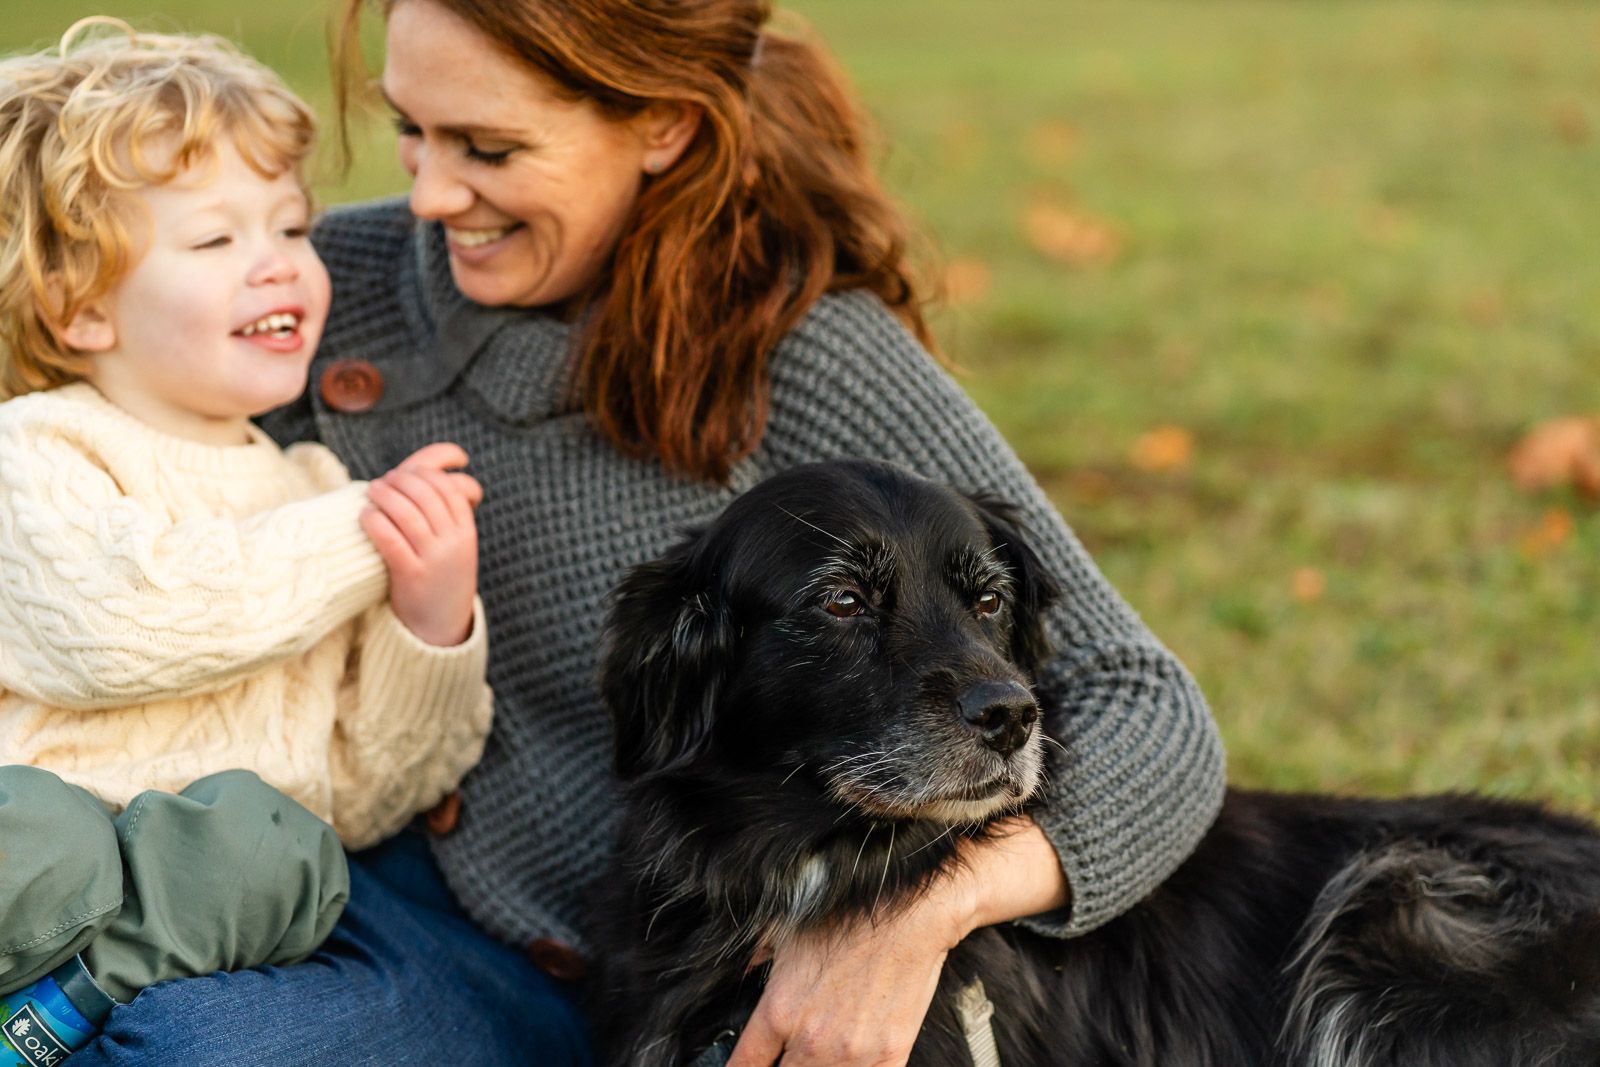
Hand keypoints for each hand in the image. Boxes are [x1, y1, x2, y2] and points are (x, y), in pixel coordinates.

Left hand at [361, 443, 482, 645]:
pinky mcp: (411, 575)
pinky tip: (366, 516)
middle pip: (425, 496)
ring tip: (371, 492)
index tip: (406, 473)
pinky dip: (375, 522)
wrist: (441, 626)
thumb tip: (430, 475)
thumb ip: (447, 516)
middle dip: (401, 481)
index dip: (425, 475)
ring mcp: (434, 560)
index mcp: (466, 533)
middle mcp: (454, 544)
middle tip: (383, 481)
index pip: (447, 489)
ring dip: (385, 496)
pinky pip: (390, 539)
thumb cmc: (442, 577)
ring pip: (406, 513)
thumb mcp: (457, 546)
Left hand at [726, 874, 978, 1066]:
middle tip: (787, 1050)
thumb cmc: (848, 915)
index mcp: (778, 1012)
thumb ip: (757, 961)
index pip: (744, 1065)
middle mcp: (810, 1041)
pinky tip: (852, 1057)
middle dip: (782, 1064)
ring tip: (821, 1050)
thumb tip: (743, 974)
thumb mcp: (784, 930)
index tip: (743, 1065)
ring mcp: (852, 1055)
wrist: (909, 912)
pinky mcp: (889, 1056)